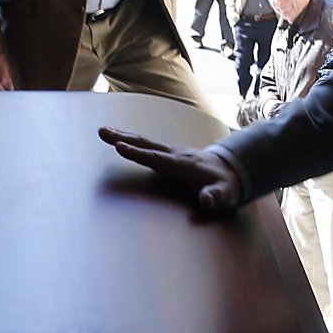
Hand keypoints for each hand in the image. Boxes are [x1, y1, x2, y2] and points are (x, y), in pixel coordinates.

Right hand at [98, 127, 240, 216]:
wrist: (231, 169)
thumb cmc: (225, 185)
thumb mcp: (225, 194)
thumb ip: (215, 196)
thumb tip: (206, 201)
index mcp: (183, 164)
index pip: (157, 158)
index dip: (139, 153)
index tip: (120, 147)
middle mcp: (174, 154)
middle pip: (146, 144)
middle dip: (123, 138)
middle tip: (102, 132)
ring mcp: (171, 151)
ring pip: (144, 142)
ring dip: (123, 136)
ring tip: (102, 131)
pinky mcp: (168, 153)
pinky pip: (147, 145)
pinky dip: (131, 140)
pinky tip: (117, 138)